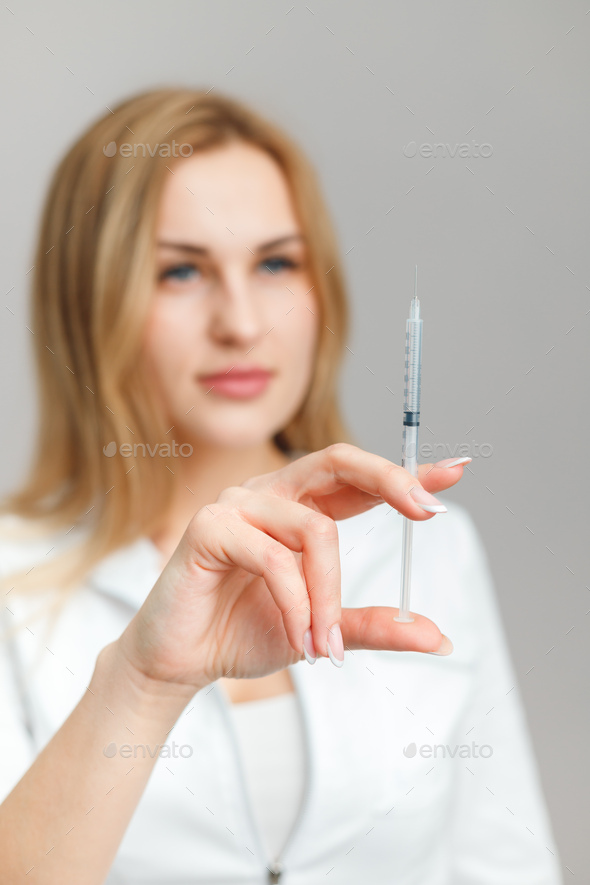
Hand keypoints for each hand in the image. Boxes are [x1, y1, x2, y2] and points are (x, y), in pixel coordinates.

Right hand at [116, 444, 467, 691]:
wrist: (181, 662)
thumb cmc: (245, 632)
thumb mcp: (323, 630)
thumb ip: (373, 626)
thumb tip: (439, 638)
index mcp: (299, 510)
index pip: (358, 481)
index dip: (406, 473)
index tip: (456, 471)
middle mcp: (271, 494)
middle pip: (338, 461)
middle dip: (390, 480)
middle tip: (428, 511)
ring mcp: (239, 504)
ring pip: (315, 530)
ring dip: (330, 596)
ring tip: (324, 645)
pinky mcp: (210, 525)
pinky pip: (274, 558)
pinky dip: (296, 603)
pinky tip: (298, 640)